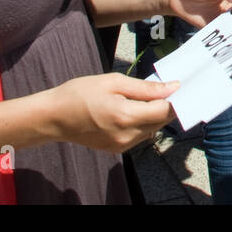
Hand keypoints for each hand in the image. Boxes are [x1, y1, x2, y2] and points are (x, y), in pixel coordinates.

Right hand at [46, 73, 178, 152]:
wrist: (53, 117)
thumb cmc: (80, 93)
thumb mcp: (113, 81)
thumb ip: (146, 88)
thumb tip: (172, 88)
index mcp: (126, 116)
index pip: (165, 111)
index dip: (175, 98)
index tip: (178, 86)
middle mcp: (127, 136)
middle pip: (161, 121)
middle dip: (165, 105)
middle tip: (160, 88)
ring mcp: (121, 145)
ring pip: (152, 129)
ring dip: (153, 114)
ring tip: (140, 97)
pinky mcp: (117, 149)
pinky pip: (139, 135)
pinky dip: (141, 122)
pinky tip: (130, 109)